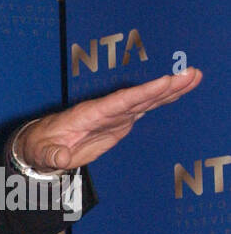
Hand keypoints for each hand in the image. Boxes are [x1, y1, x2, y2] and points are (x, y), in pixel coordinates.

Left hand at [17, 68, 201, 171]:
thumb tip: (60, 159)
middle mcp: (105, 110)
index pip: (120, 102)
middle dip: (165, 87)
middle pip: (138, 97)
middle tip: (191, 74)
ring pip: (145, 100)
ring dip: (169, 89)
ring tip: (194, 76)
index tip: (165, 82)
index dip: (143, 93)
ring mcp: (114, 115)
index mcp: (88, 114)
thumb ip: (51, 156)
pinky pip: (143, 108)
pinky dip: (161, 100)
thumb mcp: (41, 154)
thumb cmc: (40, 146)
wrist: (41, 145)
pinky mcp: (119, 122)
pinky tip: (180, 90)